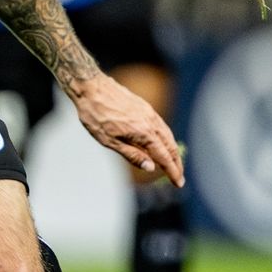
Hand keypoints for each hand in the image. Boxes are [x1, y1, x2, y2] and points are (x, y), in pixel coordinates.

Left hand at [68, 73, 184, 185]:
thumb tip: (151, 168)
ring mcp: (150, 114)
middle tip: (179, 178)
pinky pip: (162, 126)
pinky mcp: (146, 108)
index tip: (178, 183)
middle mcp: (151, 123)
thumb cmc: (96, 116)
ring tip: (174, 163)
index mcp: (144, 134)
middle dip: (176, 164)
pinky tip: (163, 143)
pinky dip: (167, 138)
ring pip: (168, 136)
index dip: (172, 171)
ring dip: (173, 151)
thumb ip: (132, 155)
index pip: (164, 157)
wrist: (92, 88)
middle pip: (170, 147)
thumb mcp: (109, 141)